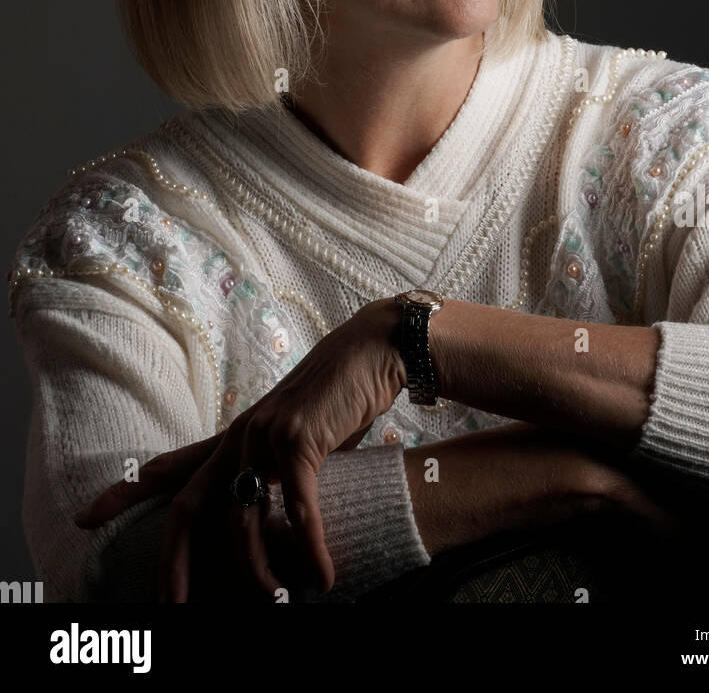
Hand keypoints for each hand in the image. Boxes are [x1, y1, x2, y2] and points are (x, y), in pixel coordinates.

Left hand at [74, 299, 406, 601]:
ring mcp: (265, 435)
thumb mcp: (296, 435)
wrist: (373, 350)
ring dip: (257, 569)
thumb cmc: (339, 396)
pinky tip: (322, 574)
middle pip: (189, 507)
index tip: (87, 516)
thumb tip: (277, 510)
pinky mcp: (299, 439)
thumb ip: (278, 469)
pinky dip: (309, 548)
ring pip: (241, 518)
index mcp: (234, 437)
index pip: (170, 467)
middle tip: (170, 607)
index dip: (127, 492)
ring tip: (277, 600)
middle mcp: (240, 436)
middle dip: (174, 562)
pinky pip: (297, 510)